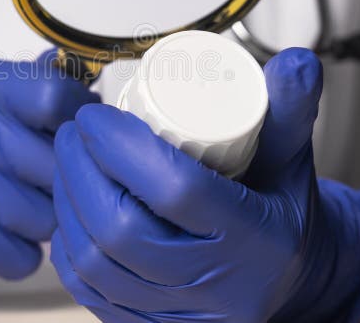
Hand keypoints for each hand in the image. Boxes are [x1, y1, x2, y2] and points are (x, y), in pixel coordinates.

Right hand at [0, 52, 98, 304]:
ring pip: (45, 215)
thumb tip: (94, 92)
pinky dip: (20, 255)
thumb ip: (37, 92)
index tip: (77, 135)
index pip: (55, 95)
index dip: (78, 121)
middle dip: (62, 184)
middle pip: (57, 163)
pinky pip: (21, 254)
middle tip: (44, 184)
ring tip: (16, 211)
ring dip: (43, 223)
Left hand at [51, 48, 359, 321]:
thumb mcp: (292, 157)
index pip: (176, 190)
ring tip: (66, 163)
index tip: (96, 116)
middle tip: (72, 133)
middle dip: (81, 172)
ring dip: (67, 206)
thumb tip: (294, 62)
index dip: (123, 147)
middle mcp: (216, 285)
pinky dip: (69, 246)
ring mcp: (180, 313)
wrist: (290, 279)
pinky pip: (91, 292)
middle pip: (122, 230)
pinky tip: (69, 211)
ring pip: (97, 264)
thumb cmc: (281, 211)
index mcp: (254, 239)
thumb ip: (290, 107)